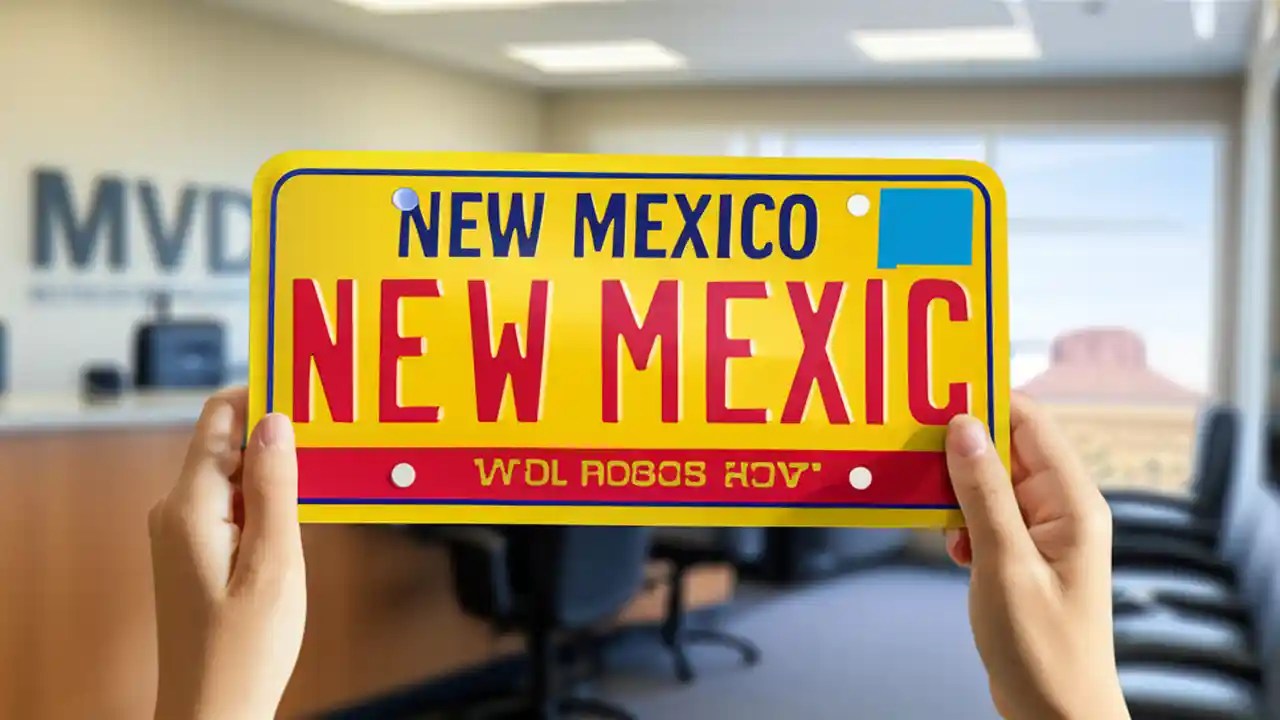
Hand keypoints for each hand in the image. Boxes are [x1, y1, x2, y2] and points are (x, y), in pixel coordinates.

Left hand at [149, 388, 305, 719]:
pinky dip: (268, 498)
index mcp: (190, 508)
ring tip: (326, 470)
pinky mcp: (197, 551)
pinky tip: (303, 510)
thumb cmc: (243, 651)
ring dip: (278, 468)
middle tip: (333, 429)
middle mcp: (177, 511)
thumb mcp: (273, 563)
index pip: (218, 417)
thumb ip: (274, 487)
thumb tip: (275, 421)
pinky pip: (234, 503)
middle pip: (228, 442)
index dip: (262, 394)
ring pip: (234, 474)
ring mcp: (184, 531)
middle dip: (279, 431)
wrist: (213, 711)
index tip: (309, 387)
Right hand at [945, 395, 1127, 719]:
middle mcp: (1062, 508)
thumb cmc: (1042, 648)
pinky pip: (987, 514)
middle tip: (914, 449)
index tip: (934, 398)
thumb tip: (964, 427)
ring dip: (956, 490)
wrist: (1056, 713)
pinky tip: (951, 545)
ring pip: (990, 482)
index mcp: (1072, 502)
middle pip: (1006, 449)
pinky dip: (961, 520)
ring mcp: (1043, 531)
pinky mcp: (1023, 553)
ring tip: (931, 508)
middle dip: (960, 449)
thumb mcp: (1003, 563)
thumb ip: (983, 492)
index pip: (1031, 422)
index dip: (985, 404)